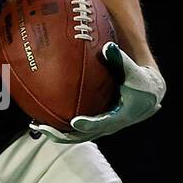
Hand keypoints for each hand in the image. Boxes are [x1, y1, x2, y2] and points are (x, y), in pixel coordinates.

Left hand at [31, 43, 165, 142]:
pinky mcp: (93, 124)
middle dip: (63, 134)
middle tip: (44, 128)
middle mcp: (109, 126)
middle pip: (84, 135)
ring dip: (57, 132)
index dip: (89, 124)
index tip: (75, 122)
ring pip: (76, 135)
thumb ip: (121, 60)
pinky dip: (59, 125)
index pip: (103, 124)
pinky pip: (74, 129)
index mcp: (121, 116)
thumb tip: (107, 47)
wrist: (148, 92)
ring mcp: (100, 128)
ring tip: (35, 126)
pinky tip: (39, 118)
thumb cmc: (141, 79)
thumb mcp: (135, 72)